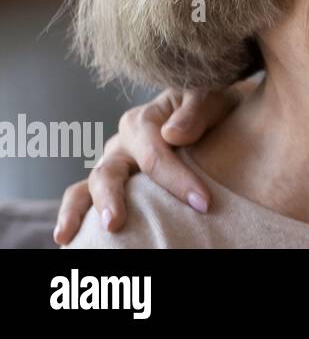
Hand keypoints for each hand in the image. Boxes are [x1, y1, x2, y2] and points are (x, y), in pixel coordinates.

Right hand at [52, 82, 249, 244]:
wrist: (211, 111)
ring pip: (87, 187)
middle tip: (115, 224)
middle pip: (108, 173)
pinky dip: (75, 215)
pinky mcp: (112, 184)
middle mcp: (121, 145)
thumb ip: (194, 112)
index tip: (202, 203)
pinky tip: (68, 240)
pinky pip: (84, 198)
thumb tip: (172, 134)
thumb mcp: (209, 98)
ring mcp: (113, 165)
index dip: (177, 180)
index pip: (154, 156)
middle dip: (110, 199)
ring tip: (69, 236)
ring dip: (78, 211)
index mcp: (142, 122)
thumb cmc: (211, 107)